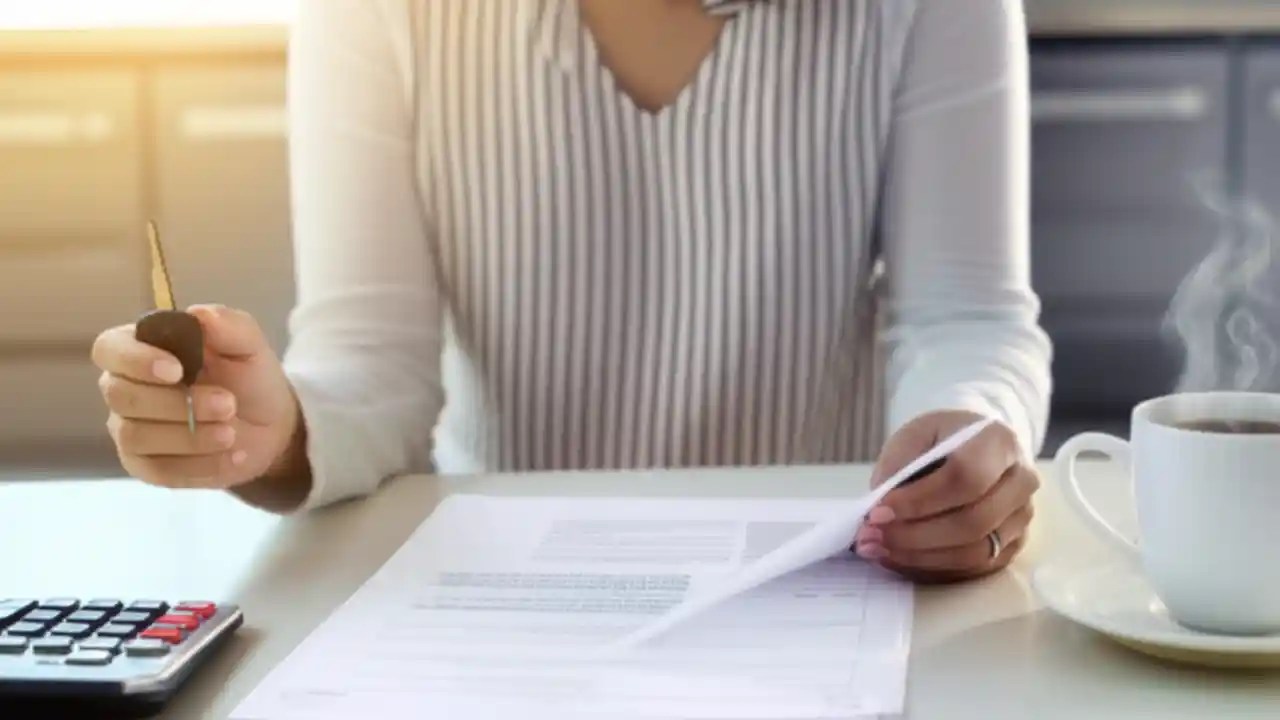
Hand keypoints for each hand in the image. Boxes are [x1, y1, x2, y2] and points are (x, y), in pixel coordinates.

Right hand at [92, 305, 299, 489]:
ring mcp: (130, 430)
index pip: (110, 348)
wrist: (270, 426)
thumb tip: (199, 314)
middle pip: (121, 396)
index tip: (176, 369)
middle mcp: (125, 388)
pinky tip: (233, 456)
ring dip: (189, 436)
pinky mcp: (146, 466)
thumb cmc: (249, 378)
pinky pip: (158, 471)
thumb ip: (229, 326)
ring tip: (232, 433)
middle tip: (228, 404)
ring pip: (136, 435)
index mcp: (142, 349)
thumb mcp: (250, 347)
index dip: (135, 360)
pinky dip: (200, 465)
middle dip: (176, 403)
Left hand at [855, 410, 1038, 582]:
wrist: (975, 450)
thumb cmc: (943, 440)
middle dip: (915, 535)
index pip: (966, 478)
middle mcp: (1021, 482)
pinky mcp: (1013, 546)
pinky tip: (898, 557)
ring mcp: (1022, 518)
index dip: (920, 500)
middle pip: (973, 522)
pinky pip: (974, 568)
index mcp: (999, 442)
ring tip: (877, 549)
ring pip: (975, 552)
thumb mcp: (915, 435)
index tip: (878, 511)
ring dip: (920, 557)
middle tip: (871, 535)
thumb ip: (898, 465)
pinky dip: (931, 567)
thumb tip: (880, 508)